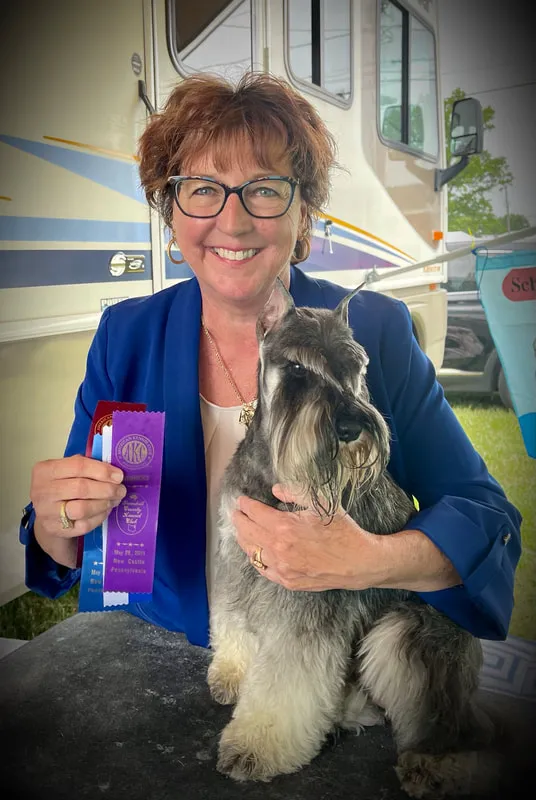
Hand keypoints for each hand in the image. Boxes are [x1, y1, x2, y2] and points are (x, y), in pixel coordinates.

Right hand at [30, 455, 125, 564]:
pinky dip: (99, 517)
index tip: (119, 476)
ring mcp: (46, 512)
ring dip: (104, 504)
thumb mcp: (67, 470)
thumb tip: (114, 472)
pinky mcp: (55, 529)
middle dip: (106, 489)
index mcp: (45, 470)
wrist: (47, 513)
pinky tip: (105, 510)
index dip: (102, 470)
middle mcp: (42, 491)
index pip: (78, 466)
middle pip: (81, 488)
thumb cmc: (62, 485)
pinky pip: (83, 525)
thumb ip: (87, 465)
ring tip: (114, 500)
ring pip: (82, 509)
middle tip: (121, 490)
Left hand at [232, 484, 382, 591]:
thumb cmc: (342, 530)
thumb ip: (294, 492)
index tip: (241, 500)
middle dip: (239, 520)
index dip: (245, 505)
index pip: (254, 513)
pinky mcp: (287, 581)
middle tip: (236, 513)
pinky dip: (255, 557)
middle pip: (247, 532)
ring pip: (251, 552)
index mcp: (284, 527)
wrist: (358, 561)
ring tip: (241, 530)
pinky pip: (262, 569)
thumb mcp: (321, 502)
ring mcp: (281, 568)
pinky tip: (254, 551)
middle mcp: (278, 549)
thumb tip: (275, 490)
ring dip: (243, 539)